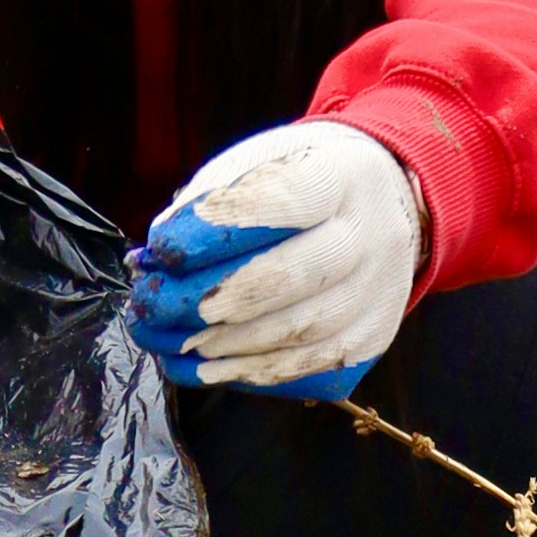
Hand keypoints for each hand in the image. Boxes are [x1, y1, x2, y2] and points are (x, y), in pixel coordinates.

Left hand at [128, 120, 424, 400]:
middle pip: (297, 275)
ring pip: (303, 332)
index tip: (163, 247)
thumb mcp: (256, 164)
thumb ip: (208, 202)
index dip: (222, 227)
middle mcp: (374, 234)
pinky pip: (310, 367)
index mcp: (343, 175)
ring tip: (172, 343)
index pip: (288, 198)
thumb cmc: (295, 183)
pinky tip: (208, 368)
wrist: (376, 203)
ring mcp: (380, 291)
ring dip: (226, 345)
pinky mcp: (373, 336)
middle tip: (157, 307)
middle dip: (215, 298)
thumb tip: (156, 259)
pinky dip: (253, 372)